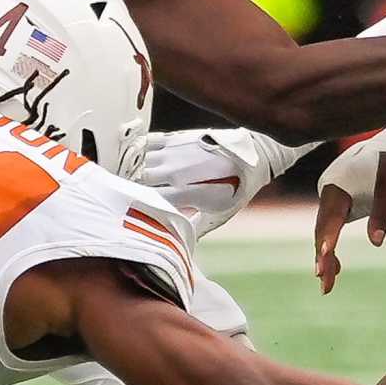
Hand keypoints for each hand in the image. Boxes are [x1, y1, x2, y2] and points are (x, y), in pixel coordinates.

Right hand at [137, 128, 307, 235]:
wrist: (256, 155)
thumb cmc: (238, 189)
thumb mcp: (219, 214)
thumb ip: (194, 228)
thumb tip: (178, 246)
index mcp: (185, 194)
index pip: (146, 201)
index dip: (138, 206)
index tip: (133, 211)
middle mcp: (176, 172)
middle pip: (137, 181)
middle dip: (132, 188)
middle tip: (129, 194)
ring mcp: (175, 152)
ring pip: (139, 161)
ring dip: (133, 170)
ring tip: (131, 177)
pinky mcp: (178, 137)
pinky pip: (147, 142)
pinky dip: (139, 150)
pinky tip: (139, 158)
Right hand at [313, 145, 385, 291]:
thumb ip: (381, 216)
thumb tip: (376, 242)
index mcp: (338, 186)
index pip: (331, 216)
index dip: (327, 238)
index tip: (324, 255)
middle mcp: (327, 191)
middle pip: (322, 228)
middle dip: (324, 257)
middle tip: (325, 285)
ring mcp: (329, 198)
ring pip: (324, 230)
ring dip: (326, 256)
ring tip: (327, 286)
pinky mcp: (335, 203)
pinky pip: (330, 227)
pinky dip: (332, 245)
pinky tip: (335, 269)